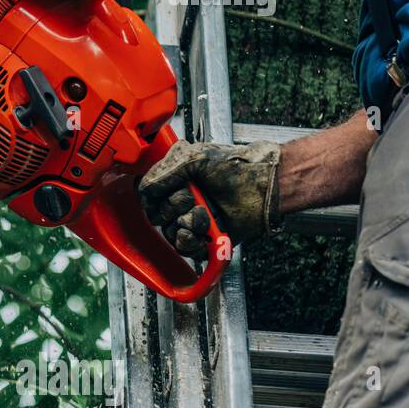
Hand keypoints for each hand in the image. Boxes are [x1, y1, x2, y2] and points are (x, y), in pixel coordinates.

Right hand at [138, 140, 282, 258]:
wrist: (263, 186)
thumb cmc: (237, 166)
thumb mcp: (193, 158)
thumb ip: (163, 172)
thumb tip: (145, 189)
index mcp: (176, 180)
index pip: (148, 195)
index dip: (154, 197)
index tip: (170, 190)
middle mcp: (183, 201)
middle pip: (157, 216)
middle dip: (173, 208)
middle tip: (192, 198)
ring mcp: (194, 220)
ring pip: (170, 234)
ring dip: (186, 224)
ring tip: (204, 215)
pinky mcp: (206, 239)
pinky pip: (185, 249)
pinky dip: (191, 242)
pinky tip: (202, 233)